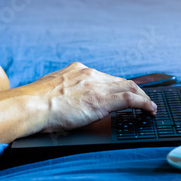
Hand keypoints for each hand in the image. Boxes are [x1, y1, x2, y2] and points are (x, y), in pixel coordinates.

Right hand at [28, 62, 156, 132]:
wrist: (31, 105)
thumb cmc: (34, 104)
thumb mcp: (51, 92)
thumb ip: (64, 93)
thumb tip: (65, 105)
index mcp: (76, 71)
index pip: (103, 77)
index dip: (116, 86)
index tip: (121, 92)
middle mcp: (89, 74)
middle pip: (119, 80)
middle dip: (133, 90)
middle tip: (142, 100)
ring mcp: (97, 85)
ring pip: (129, 86)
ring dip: (142, 97)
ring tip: (149, 106)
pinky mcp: (102, 99)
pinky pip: (131, 99)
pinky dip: (144, 103)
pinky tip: (149, 109)